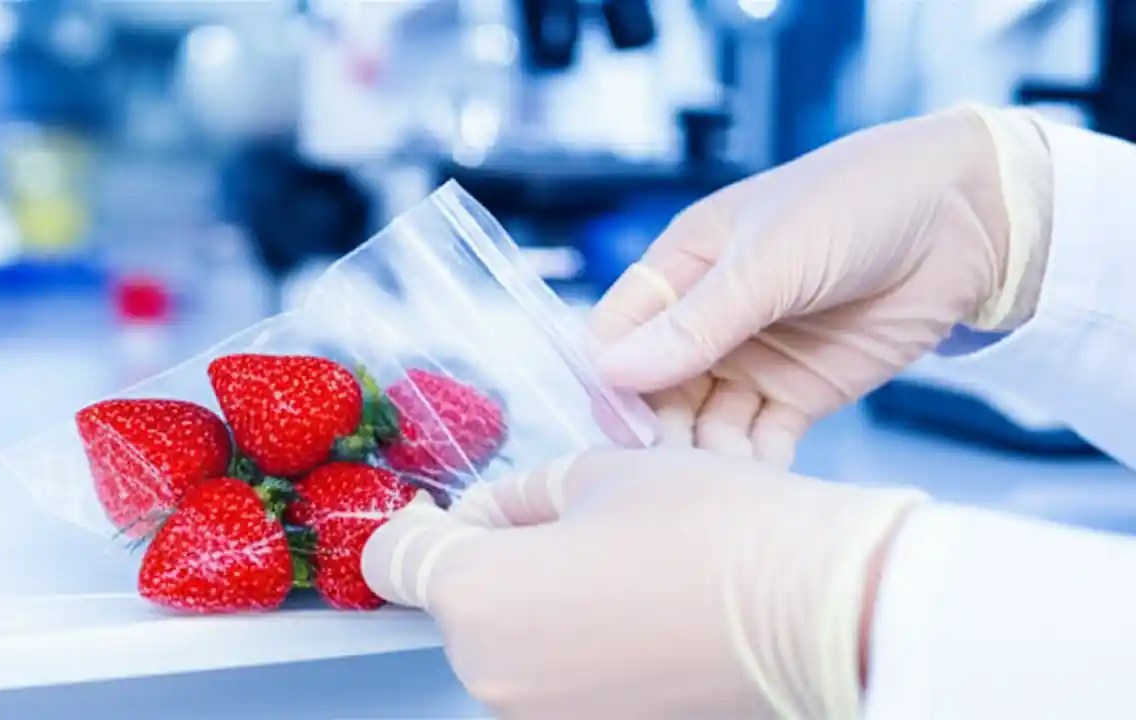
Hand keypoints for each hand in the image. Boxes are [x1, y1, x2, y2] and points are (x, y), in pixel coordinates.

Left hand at [361, 449, 922, 718]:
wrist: (829, 610)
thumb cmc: (720, 530)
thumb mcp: (601, 473)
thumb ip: (519, 496)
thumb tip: (488, 512)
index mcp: (478, 596)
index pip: (391, 560)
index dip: (418, 525)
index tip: (449, 511)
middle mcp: (492, 679)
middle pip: (454, 606)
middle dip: (491, 563)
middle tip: (565, 527)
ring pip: (505, 648)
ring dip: (536, 608)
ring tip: (619, 571)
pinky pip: (554, 682)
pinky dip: (574, 651)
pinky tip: (638, 615)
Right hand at [590, 106, 1010, 466]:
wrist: (968, 218)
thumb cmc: (857, 205)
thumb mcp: (772, 258)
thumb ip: (698, 321)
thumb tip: (613, 370)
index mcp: (683, 269)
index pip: (619, 333)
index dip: (612, 379)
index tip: (623, 426)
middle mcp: (707, 320)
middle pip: (654, 389)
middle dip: (658, 429)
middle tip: (673, 473)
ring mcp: (752, 360)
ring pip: (702, 421)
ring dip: (705, 455)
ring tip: (719, 488)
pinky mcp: (799, 394)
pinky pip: (758, 439)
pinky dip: (752, 465)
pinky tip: (755, 491)